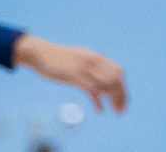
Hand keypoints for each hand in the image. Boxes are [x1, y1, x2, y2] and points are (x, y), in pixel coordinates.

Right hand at [13, 33, 127, 113]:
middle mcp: (93, 61)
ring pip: (106, 84)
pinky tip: (101, 111)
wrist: (42, 53)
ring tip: (116, 112)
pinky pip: (91, 89)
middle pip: (115, 78)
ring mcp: (84, 68)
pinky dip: (98, 101)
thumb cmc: (60, 60)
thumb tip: (98, 78)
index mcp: (96, 57)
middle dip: (121, 95)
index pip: (118, 70)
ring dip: (114, 99)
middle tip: (122, 110)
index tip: (123, 99)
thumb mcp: (79, 61)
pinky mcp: (74, 75)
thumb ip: (89, 67)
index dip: (123, 86)